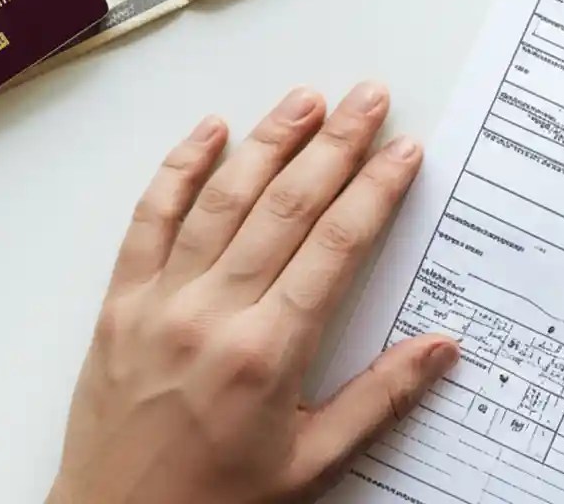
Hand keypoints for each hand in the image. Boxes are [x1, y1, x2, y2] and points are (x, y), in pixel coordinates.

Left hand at [47, 82, 458, 503]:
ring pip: (223, 200)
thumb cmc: (216, 502)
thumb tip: (443, 348)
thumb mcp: (313, 462)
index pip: (337, 245)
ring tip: (306, 99)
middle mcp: (213, 314)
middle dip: (336, 144)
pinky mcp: (120, 304)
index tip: (402, 152)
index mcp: (268, 352)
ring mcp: (160, 302)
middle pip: (287, 206)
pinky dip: (178, 171)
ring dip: (269, 142)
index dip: (376, 189)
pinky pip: (149, 220)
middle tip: (369, 99)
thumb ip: (381, 398)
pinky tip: (208, 134)